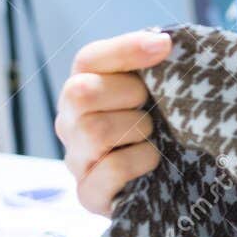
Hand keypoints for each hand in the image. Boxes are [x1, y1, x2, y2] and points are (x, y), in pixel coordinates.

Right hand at [55, 30, 169, 215]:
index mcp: (84, 87)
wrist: (166, 183)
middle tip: (150, 105)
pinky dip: (138, 162)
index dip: (126, 49)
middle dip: (128, 95)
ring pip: (94, 130)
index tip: (165, 46)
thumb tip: (164, 42)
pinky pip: (109, 170)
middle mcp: (70, 121)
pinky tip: (150, 160)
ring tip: (152, 135)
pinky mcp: (87, 193)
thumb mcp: (157, 91)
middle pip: (82, 92)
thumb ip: (156, 64)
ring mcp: (75, 159)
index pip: (89, 58)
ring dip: (137, 130)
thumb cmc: (161, 126)